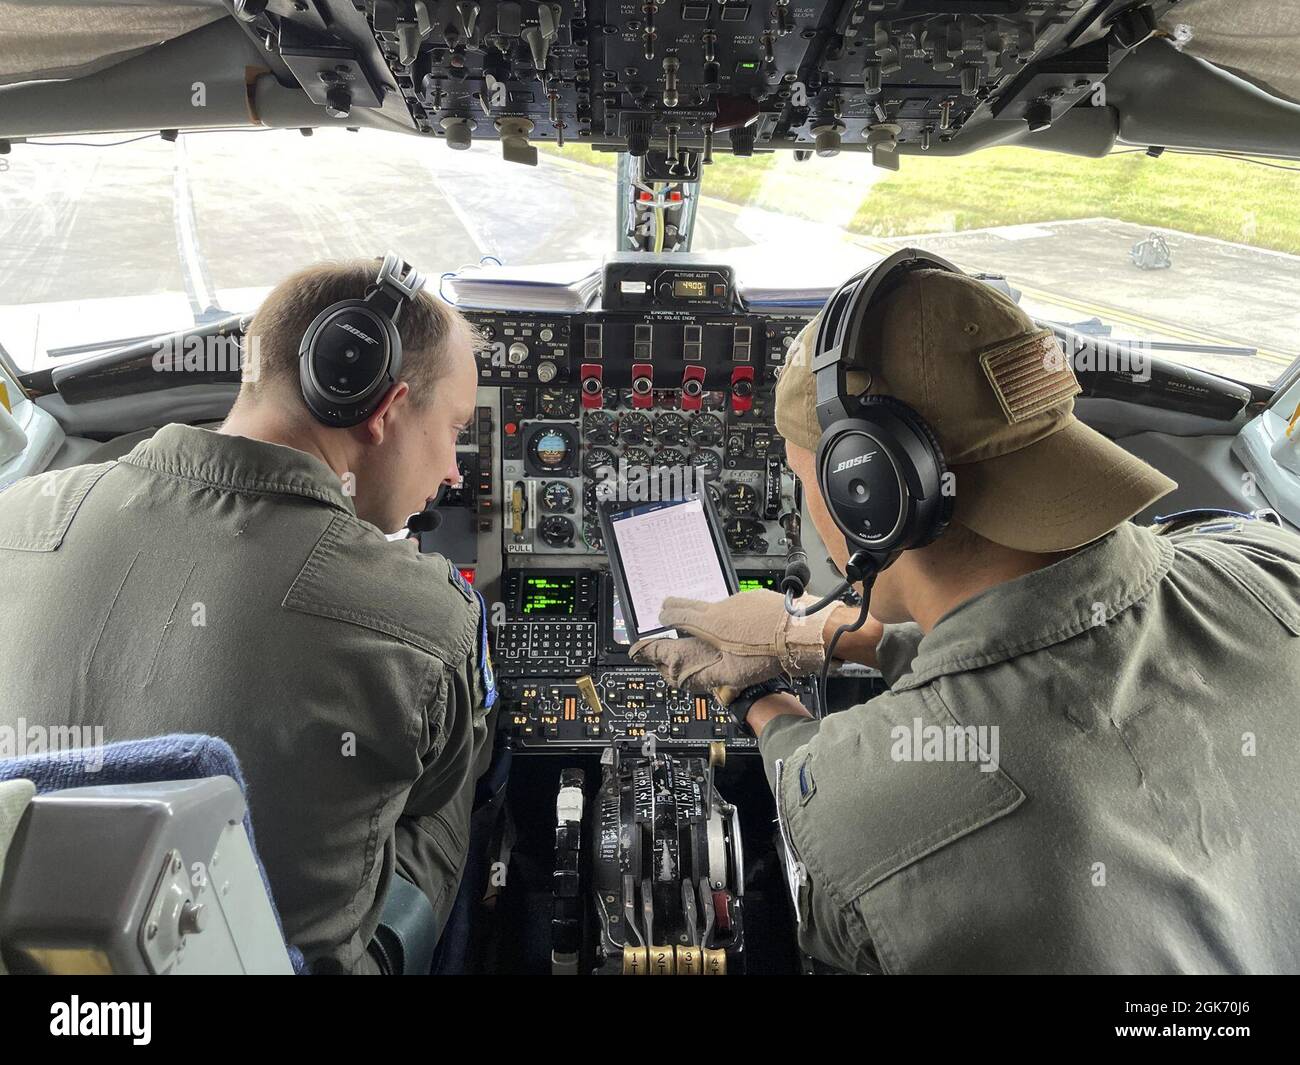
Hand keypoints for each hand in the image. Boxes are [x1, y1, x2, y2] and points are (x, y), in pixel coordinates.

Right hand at [628, 589, 837, 703]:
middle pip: (694, 603)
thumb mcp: (734, 674)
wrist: (803, 631)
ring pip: (721, 608)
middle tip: (669, 605)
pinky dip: (740, 617)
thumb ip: (708, 675)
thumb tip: (689, 679)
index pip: (680, 614)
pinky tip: (750, 630)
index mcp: (712, 624)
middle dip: (679, 606)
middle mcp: (723, 606)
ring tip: (726, 636)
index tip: (661, 614)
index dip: (667, 615)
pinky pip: (742, 607)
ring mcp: (742, 599)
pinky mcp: (759, 598)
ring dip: (718, 619)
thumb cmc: (768, 654)